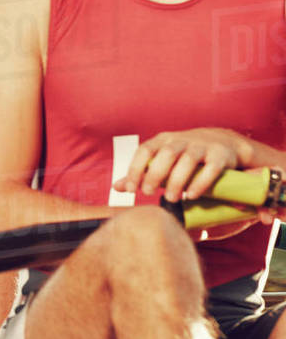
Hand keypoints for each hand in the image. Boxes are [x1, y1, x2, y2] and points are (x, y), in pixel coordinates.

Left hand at [112, 128, 253, 202]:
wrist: (222, 142)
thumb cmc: (183, 154)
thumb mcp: (161, 159)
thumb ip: (141, 173)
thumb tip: (116, 187)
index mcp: (163, 140)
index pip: (144, 150)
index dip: (135, 169)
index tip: (131, 189)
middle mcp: (181, 140)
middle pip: (166, 154)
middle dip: (155, 175)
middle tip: (149, 193)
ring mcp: (202, 146)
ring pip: (188, 160)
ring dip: (177, 181)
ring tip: (172, 199)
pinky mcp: (220, 155)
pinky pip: (211, 168)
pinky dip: (200, 183)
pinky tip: (191, 196)